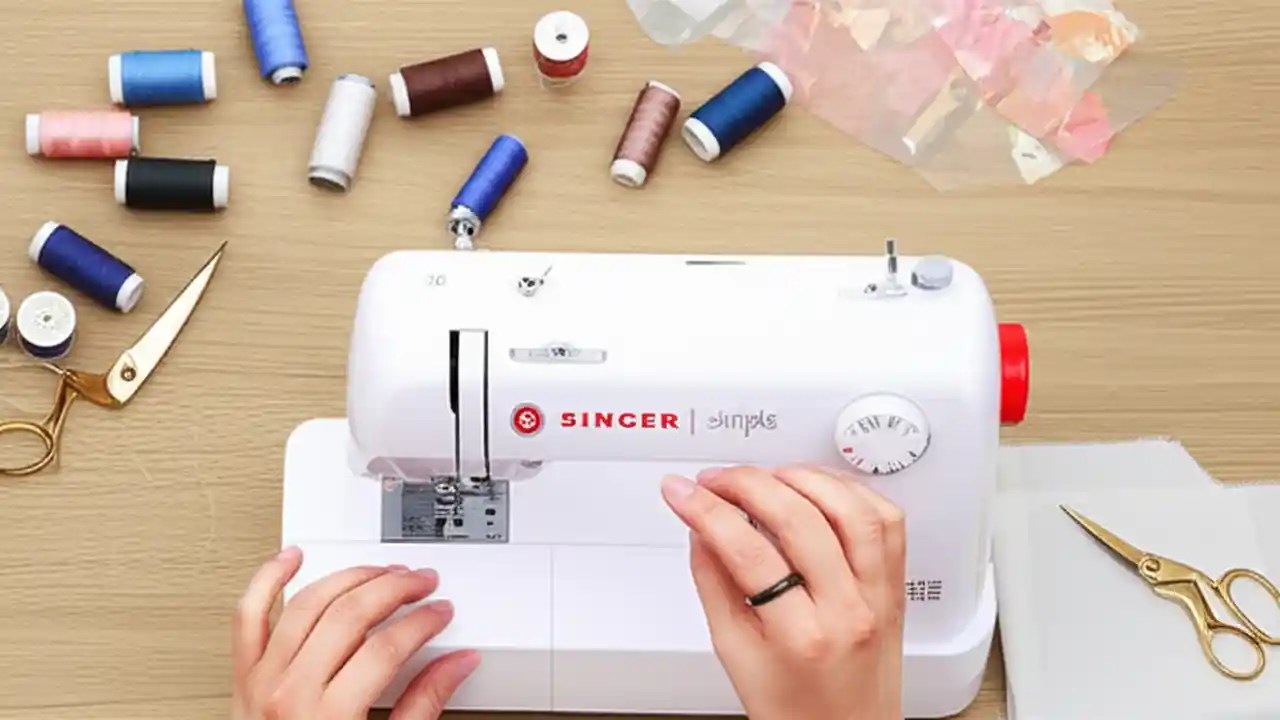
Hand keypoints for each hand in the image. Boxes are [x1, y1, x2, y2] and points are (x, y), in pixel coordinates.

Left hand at [232, 548, 479, 718]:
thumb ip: (422, 705)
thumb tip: (457, 664)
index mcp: (329, 718)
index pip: (385, 648)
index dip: (421, 622)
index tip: (440, 612)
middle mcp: (289, 693)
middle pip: (348, 616)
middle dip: (393, 590)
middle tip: (421, 582)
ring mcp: (261, 681)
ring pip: (307, 605)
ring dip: (348, 578)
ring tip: (380, 571)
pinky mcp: (242, 677)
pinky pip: (248, 616)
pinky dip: (267, 580)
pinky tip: (291, 559)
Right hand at [661, 465, 905, 719]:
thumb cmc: (795, 710)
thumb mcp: (734, 654)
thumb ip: (714, 584)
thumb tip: (700, 528)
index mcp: (800, 637)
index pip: (747, 550)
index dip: (705, 509)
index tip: (682, 491)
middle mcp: (848, 611)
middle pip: (799, 519)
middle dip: (747, 483)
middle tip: (717, 480)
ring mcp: (878, 596)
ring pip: (851, 509)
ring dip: (803, 477)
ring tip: (766, 477)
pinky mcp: (896, 586)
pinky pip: (886, 520)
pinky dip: (850, 491)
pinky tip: (818, 489)